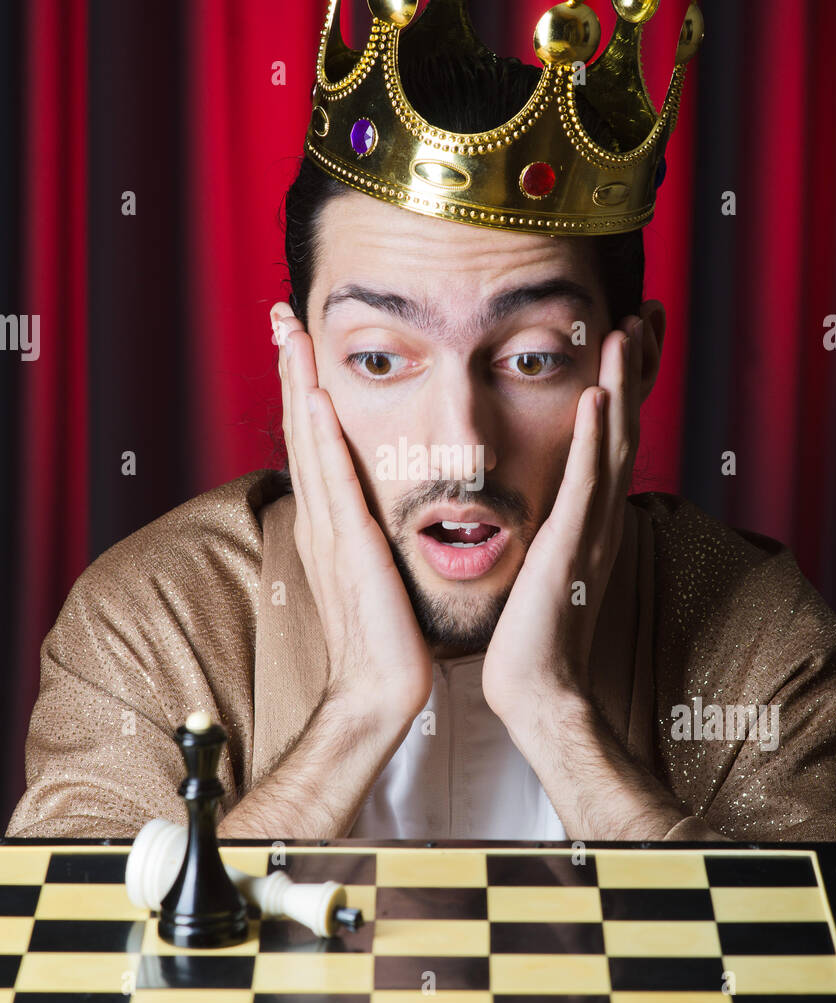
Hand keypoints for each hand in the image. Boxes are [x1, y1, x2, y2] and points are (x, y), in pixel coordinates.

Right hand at [270, 302, 432, 736]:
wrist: (382, 688)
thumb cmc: (387, 634)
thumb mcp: (378, 565)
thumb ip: (373, 528)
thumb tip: (382, 501)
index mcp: (332, 518)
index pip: (314, 438)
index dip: (305, 386)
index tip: (302, 339)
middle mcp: (323, 515)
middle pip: (301, 427)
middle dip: (293, 367)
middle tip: (283, 314)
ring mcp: (331, 529)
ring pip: (310, 441)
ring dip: (300, 383)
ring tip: (292, 332)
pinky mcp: (350, 546)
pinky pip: (333, 481)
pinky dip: (321, 437)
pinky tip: (315, 398)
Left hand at [482, 315, 643, 743]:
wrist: (536, 686)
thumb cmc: (533, 630)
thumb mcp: (545, 558)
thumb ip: (552, 521)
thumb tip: (541, 494)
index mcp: (593, 516)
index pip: (614, 436)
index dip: (626, 384)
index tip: (628, 334)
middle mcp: (602, 516)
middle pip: (627, 427)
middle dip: (636, 369)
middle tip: (645, 314)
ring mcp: (592, 531)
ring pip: (616, 445)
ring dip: (623, 385)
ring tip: (627, 331)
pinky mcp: (572, 548)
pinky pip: (587, 485)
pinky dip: (597, 439)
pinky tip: (599, 397)